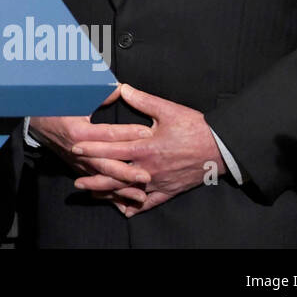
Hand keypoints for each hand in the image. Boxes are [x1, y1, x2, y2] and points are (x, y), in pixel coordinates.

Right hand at [29, 87, 152, 205]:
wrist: (33, 121)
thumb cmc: (54, 107)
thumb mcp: (73, 98)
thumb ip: (98, 94)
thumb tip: (119, 89)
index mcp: (79, 131)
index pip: (108, 134)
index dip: (128, 133)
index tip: (147, 133)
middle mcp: (78, 151)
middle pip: (106, 164)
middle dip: (127, 172)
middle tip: (147, 176)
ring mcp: (77, 162)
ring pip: (102, 178)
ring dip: (121, 188)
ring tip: (141, 196)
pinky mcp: (77, 168)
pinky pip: (95, 184)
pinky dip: (109, 194)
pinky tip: (123, 203)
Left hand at [68, 84, 225, 216]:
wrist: (221, 149)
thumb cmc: (195, 128)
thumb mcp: (167, 110)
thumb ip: (142, 100)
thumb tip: (122, 88)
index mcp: (146, 146)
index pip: (113, 148)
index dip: (93, 148)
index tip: (76, 147)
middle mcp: (149, 167)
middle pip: (115, 174)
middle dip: (94, 176)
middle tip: (76, 178)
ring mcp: (158, 181)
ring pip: (128, 190)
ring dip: (109, 192)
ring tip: (92, 193)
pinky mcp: (169, 190)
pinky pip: (149, 203)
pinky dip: (135, 206)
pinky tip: (124, 209)